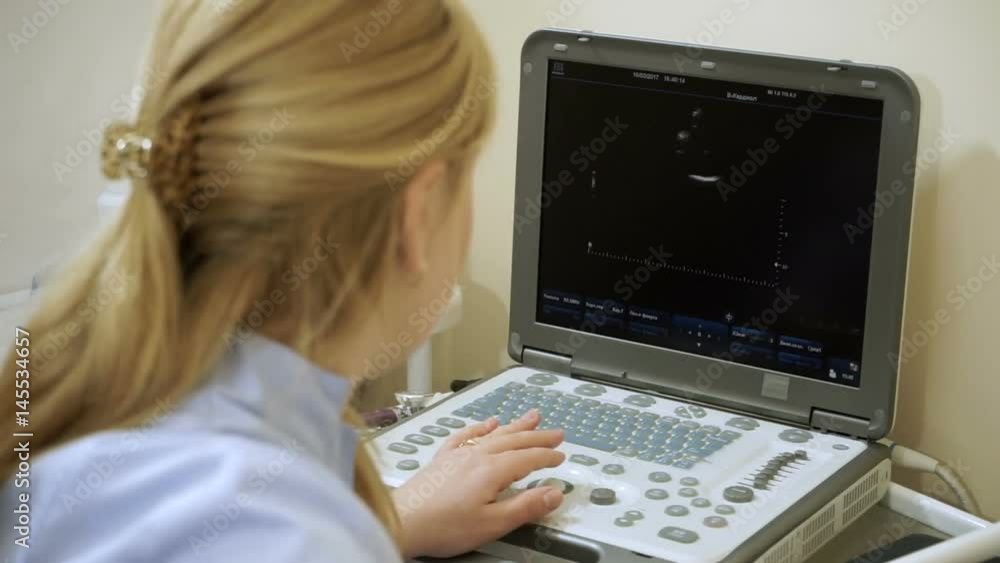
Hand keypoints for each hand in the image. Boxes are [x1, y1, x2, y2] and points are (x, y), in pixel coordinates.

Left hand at [392, 410, 565, 558]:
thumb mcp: (492, 523)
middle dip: (537, 436)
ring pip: (493, 434)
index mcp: (491, 470)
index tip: (561, 456)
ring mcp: (458, 455)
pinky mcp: (442, 459)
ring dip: (515, 425)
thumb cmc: (443, 526)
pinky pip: (465, 436)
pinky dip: (479, 428)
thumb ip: (525, 507)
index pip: (527, 459)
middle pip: (514, 441)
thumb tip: (554, 493)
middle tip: (556, 432)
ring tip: (531, 416)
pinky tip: (486, 424)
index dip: (547, 457)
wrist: (401, 521)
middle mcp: (476, 456)